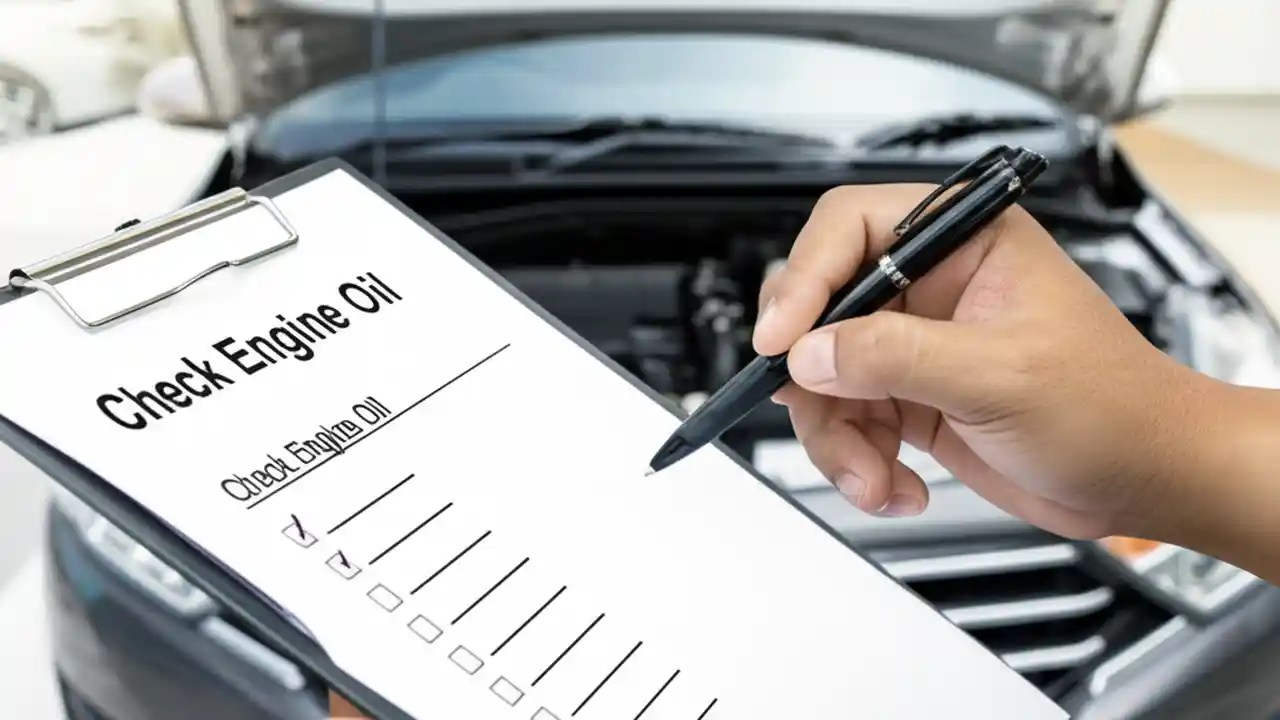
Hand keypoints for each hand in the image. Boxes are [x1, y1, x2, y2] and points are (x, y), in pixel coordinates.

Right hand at [755, 184, 1221, 540]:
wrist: (1144, 477)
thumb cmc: (1109, 404)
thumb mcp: (998, 373)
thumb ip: (896, 355)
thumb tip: (810, 352)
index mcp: (961, 238)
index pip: (849, 228)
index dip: (804, 278)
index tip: (782, 339)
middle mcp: (929, 283)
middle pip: (820, 306)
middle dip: (813, 374)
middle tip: (814, 410)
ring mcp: (914, 343)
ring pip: (823, 376)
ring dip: (837, 436)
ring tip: (873, 478)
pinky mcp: (908, 396)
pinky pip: (846, 421)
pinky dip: (858, 461)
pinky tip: (896, 486)